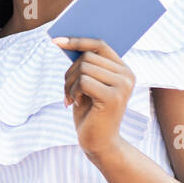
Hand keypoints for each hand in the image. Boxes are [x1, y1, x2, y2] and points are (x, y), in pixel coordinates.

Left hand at [52, 36, 134, 157]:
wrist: (99, 142)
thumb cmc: (90, 112)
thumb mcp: (87, 85)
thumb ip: (85, 65)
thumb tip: (65, 41)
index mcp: (123, 69)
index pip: (100, 44)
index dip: (77, 41)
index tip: (56, 40)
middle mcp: (127, 75)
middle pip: (88, 56)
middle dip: (70, 72)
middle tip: (67, 90)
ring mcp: (122, 85)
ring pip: (84, 67)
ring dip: (69, 83)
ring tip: (71, 97)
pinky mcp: (113, 97)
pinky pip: (83, 81)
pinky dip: (72, 91)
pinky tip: (74, 103)